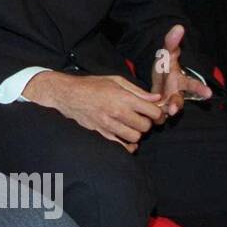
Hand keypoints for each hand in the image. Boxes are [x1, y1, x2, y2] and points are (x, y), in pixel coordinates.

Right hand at [23, 71, 165, 152]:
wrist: (68, 94)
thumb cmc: (92, 85)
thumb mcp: (116, 81)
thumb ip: (138, 91)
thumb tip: (157, 98)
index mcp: (123, 97)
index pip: (153, 112)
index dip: (158, 113)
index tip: (156, 112)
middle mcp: (117, 112)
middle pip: (145, 126)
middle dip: (147, 123)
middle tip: (142, 118)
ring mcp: (108, 125)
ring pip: (135, 137)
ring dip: (137, 132)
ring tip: (131, 125)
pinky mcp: (101, 133)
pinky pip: (121, 146)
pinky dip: (128, 145)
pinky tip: (127, 138)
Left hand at [149, 24, 211, 118]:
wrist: (159, 77)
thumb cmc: (166, 65)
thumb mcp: (167, 52)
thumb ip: (172, 41)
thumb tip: (179, 27)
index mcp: (180, 80)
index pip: (193, 85)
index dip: (200, 89)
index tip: (208, 93)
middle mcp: (176, 93)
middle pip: (179, 101)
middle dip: (176, 105)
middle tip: (172, 110)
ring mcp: (167, 102)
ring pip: (166, 110)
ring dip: (161, 112)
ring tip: (157, 114)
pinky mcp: (158, 109)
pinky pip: (157, 116)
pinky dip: (153, 117)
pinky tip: (148, 116)